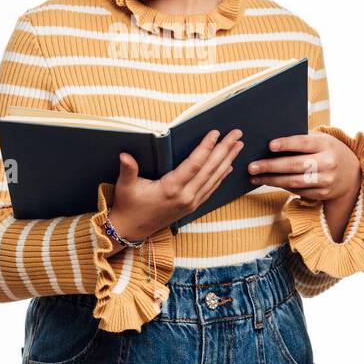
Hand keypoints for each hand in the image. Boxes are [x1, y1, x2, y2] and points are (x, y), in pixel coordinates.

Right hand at [107, 129, 244, 241]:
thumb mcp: (125, 186)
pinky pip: (210, 189)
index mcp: (171, 189)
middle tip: (237, 134)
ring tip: (238, 145)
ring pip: (214, 179)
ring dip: (228, 160)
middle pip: (210, 170)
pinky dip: (221, 177)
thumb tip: (125, 155)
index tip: (216, 133)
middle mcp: (185, 197)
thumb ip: (128, 169)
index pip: (194, 164)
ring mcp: (190, 203)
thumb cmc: (128, 205)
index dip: (206, 147)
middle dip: (225, 150)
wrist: (130, 230)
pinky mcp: (191, 207)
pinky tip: (228, 166)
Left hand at [247, 131, 360, 203]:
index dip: (287, 144)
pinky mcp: (322, 194)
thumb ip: (302, 139)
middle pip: (295, 165)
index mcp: (326, 145)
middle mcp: (328, 163)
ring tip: (254, 176)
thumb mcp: (322, 140)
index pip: (304, 143)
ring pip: (294, 181)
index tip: (270, 145)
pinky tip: (268, 182)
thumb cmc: (329, 151)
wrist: (353, 174)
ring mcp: (326, 181)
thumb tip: (271, 141)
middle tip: (252, 166)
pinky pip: (298, 190)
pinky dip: (281, 186)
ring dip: (272, 180)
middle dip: (271, 166)